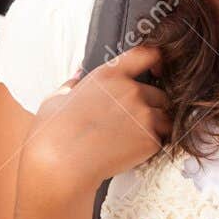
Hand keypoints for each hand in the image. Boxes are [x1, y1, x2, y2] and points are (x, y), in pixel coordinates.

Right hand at [23, 45, 170, 189]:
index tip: (157, 69)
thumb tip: (76, 80)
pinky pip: (162, 139)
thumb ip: (71, 85)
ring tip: (133, 138)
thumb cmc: (53, 133)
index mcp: (109, 75)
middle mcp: (131, 91)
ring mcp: (144, 115)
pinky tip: (133, 150)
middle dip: (150, 106)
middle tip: (132, 122)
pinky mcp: (150, 139)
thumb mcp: (56, 99)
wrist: (61, 164)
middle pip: (159, 94)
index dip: (156, 60)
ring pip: (165, 117)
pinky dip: (152, 145)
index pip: (146, 54)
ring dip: (155, 126)